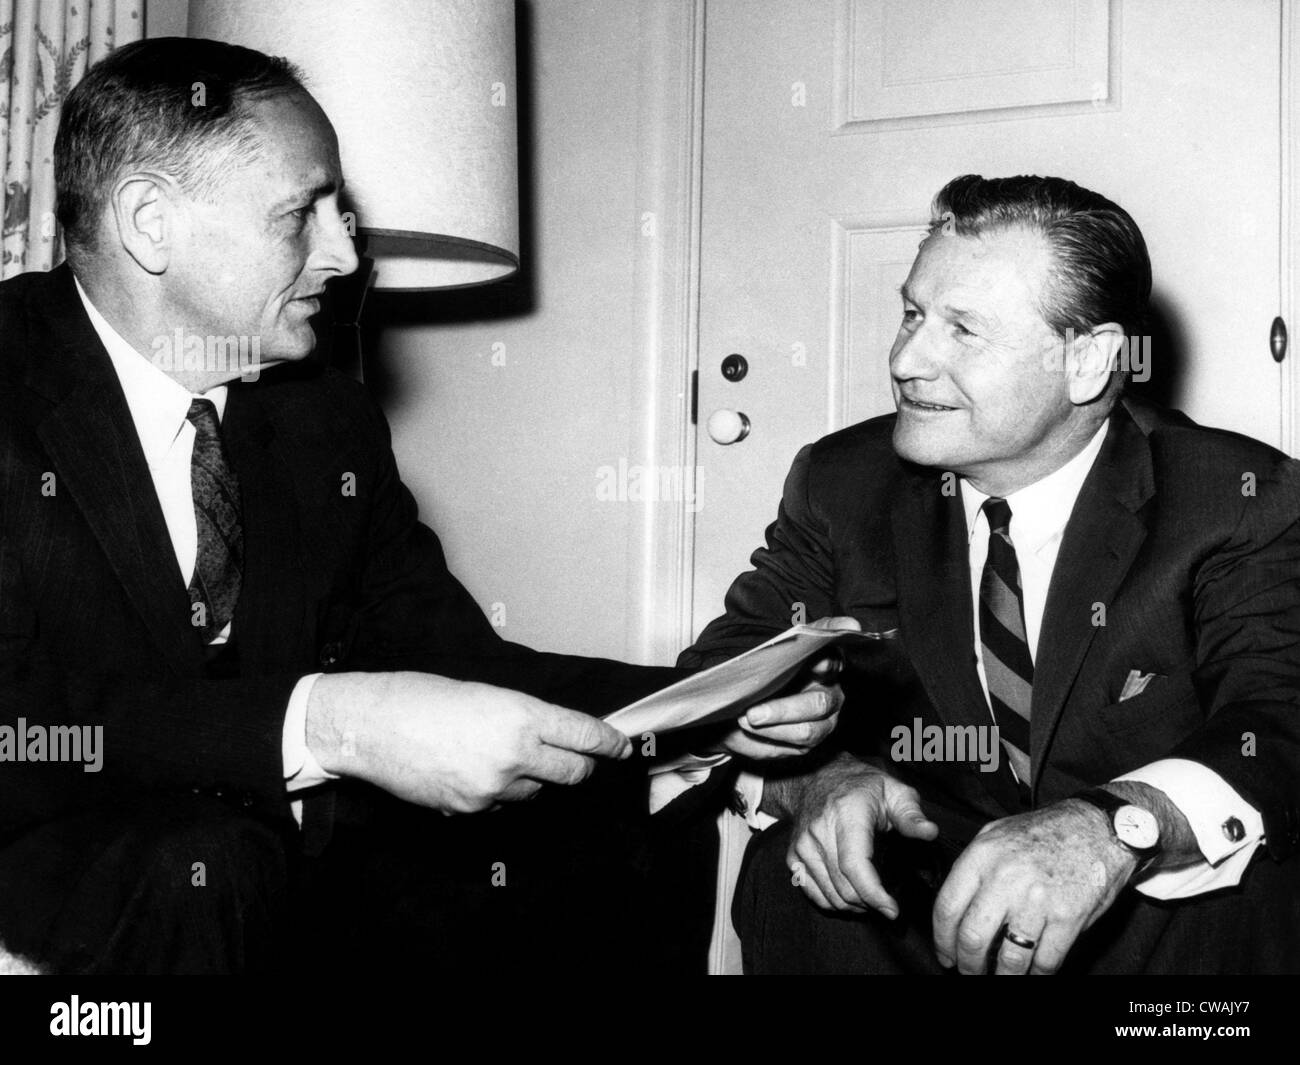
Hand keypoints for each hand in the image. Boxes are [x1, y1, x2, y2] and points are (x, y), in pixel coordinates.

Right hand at [306, 671, 632, 813]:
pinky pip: (503, 804)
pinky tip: (475, 771)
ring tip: (503, 756)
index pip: (585, 735)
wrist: (369, 727)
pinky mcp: (471, 810)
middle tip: (580, 759)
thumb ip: (523, 715)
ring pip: (538, 791)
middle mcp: (514, 754)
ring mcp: (494, 788)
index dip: (609, 743)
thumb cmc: (420, 697)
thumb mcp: (484, 692)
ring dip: (534, 778)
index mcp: (520, 715)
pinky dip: (501, 792)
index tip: (622, 748)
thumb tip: (555, 733)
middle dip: (581, 766)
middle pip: (573, 772)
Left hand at [716, 616, 858, 760]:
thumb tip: (853, 623)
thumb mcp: (783, 645)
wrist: (743, 701)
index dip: (825, 664)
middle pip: (817, 705)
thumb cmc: (768, 669)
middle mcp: (831, 695)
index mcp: (828, 666)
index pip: (833, 663)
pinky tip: (744, 732)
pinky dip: (764, 742)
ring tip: (743, 720)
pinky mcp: (808, 745)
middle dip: (783, 710)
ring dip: (771, 729)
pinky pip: (788, 749)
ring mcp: (823, 723)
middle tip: (751, 712)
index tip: (816, 664)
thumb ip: (817, 631)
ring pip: (806, 732)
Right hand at [782, 753, 937, 912]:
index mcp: (846, 814)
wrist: (815, 778)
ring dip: (854, 907)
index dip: (874, 893)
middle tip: (888, 905)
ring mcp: (802, 845)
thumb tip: (930, 832)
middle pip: (843, 886)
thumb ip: (911, 814)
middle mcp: (819, 830)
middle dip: (870, 904)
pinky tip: (850, 897)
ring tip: (871, 899)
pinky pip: (812, 893)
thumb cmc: (860, 787)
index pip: (854, 865)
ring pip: (829, 895)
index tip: (892, 909)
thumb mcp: (893, 791)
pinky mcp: (793, 857)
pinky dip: (833, 903)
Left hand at [932, 800, 1136, 974]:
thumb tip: (956, 906)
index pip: (947, 907)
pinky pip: (1046, 961)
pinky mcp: (1068, 917)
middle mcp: (1006, 878)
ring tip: (1001, 977)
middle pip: (972, 938)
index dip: (941, 940)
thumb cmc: (1047, 831)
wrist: (1098, 827)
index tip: (945, 954)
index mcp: (982, 856)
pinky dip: (1037, 975)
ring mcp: (1037, 899)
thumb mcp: (997, 833)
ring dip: (1003, 976)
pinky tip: (1033, 973)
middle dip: (968, 964)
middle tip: (970, 972)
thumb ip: (974, 867)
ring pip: (1010, 957)